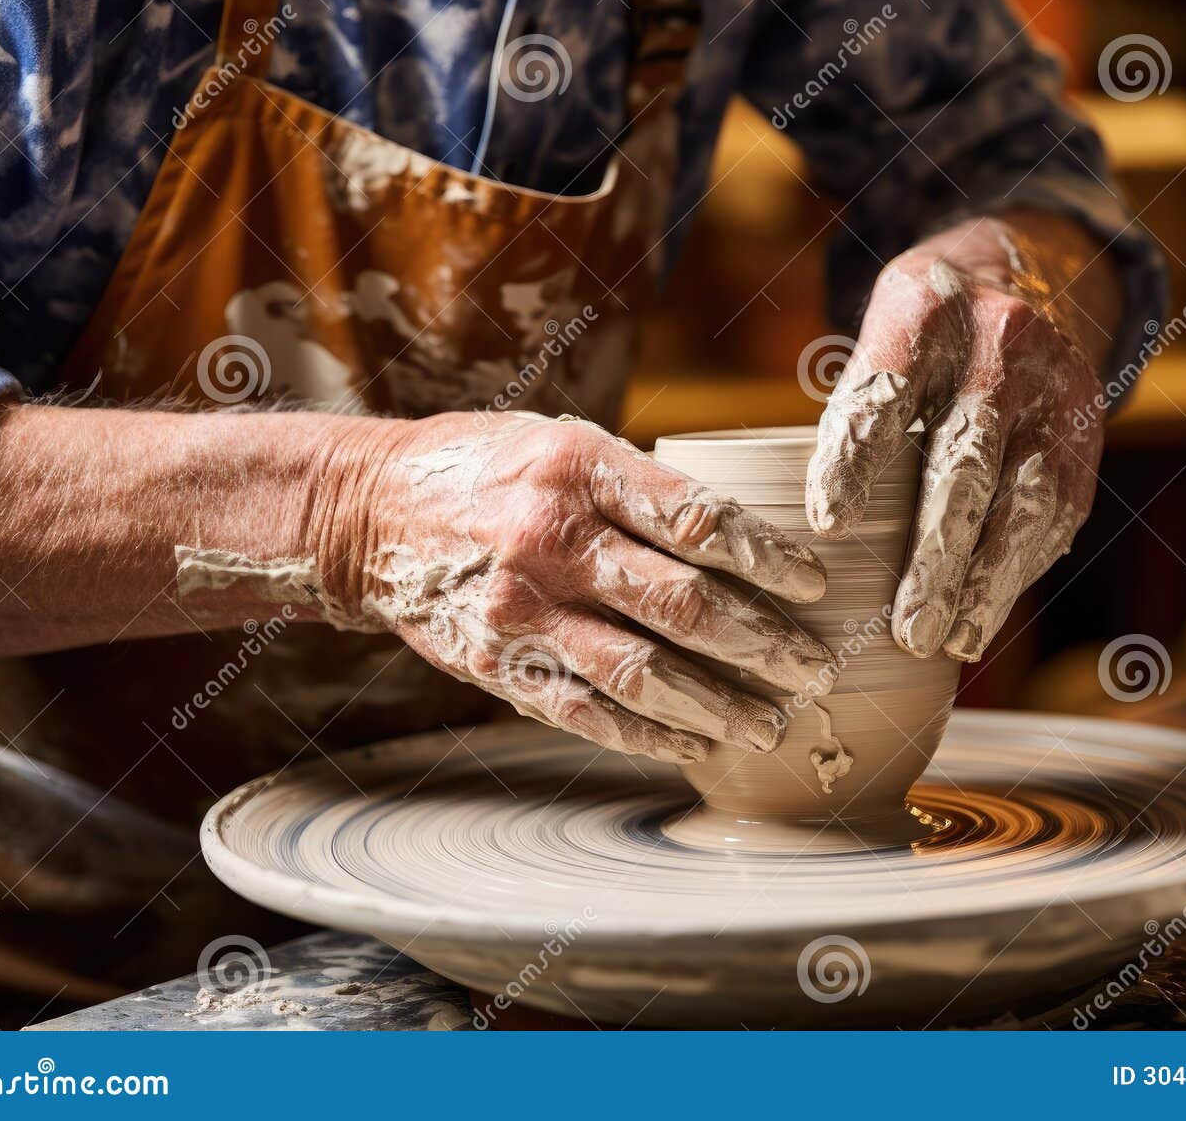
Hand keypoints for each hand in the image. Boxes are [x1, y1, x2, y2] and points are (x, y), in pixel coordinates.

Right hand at [318, 412, 837, 764]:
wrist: (369, 512)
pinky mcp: (500, 664)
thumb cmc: (485, 469)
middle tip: (814, 667)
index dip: (770, 558)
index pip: (699, 520)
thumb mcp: (560, 441)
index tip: (816, 584)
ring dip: (720, 706)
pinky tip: (696, 745)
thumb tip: (740, 534)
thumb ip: (639, 484)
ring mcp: (523, 610)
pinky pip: (589, 712)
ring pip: (644, 674)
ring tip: (770, 725)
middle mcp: (552, 540)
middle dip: (764, 644)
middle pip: (685, 606)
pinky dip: (651, 735)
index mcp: (580, 469)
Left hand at [806, 216, 1110, 662]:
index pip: (885, 392)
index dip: (855, 459)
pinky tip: (986, 614)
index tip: (828, 523)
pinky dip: (1018, 569)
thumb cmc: (930, 324)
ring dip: (988, 580)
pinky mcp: (1085, 431)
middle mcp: (999, 346)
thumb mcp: (885, 328)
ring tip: (955, 642)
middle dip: (936, 554)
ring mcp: (1053, 390)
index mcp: (926, 312)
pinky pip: (1055, 512)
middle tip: (907, 627)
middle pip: (965, 460)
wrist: (1034, 269)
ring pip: (1024, 498)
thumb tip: (822, 531)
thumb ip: (859, 405)